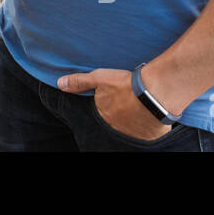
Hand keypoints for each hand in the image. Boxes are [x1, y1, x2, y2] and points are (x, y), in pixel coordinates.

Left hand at [58, 68, 172, 140]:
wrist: (153, 94)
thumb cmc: (125, 85)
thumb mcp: (99, 78)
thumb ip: (80, 82)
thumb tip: (60, 84)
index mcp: (104, 114)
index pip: (104, 111)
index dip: (110, 103)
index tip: (118, 97)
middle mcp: (116, 126)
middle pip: (117, 119)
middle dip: (120, 112)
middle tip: (129, 102)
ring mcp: (132, 133)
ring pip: (130, 126)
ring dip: (133, 119)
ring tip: (139, 108)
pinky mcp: (148, 136)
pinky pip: (146, 133)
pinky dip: (147, 126)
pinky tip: (150, 116)